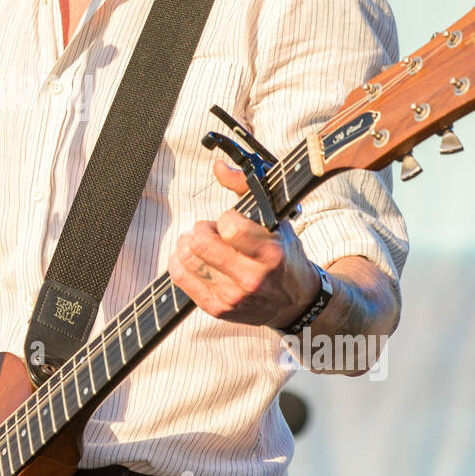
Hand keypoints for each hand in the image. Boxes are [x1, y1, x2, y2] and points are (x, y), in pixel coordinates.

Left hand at [168, 153, 320, 329]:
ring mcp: (233, 297)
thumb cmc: (284, 255)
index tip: (232, 222)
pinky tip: (191, 256)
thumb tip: (218, 167)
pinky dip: (180, 261)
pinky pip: (180, 277)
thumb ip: (246, 188)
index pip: (229, 227)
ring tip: (202, 243)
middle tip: (210, 231)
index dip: (225, 218)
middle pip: (201, 244)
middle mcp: (251, 278)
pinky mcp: (218, 308)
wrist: (294, 301)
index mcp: (270, 254)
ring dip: (189, 244)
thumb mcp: (276, 219)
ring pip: (187, 258)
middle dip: (201, 229)